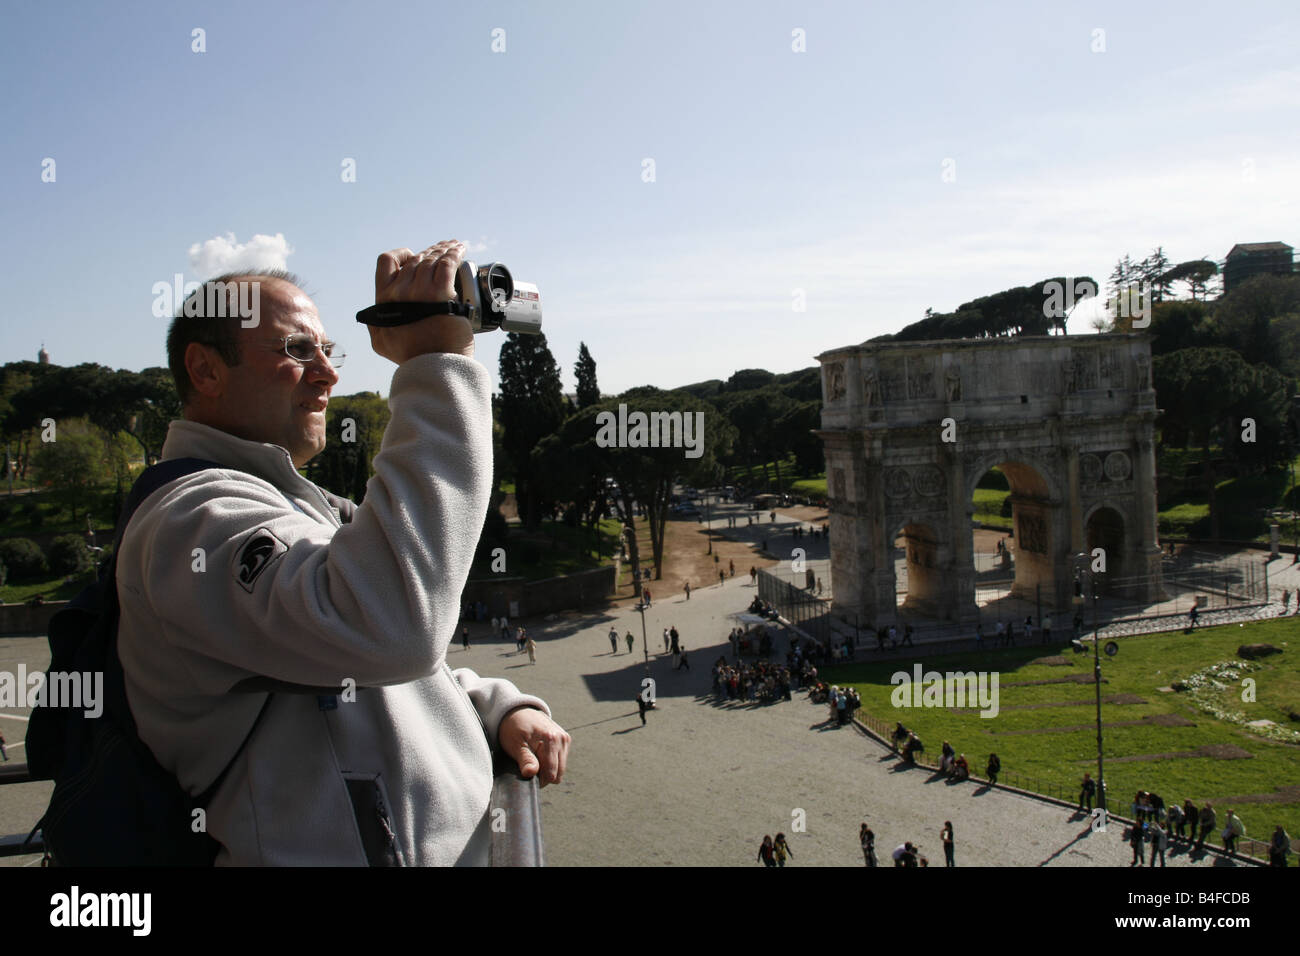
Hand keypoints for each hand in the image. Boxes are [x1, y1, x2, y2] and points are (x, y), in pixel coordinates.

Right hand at [368, 240, 474, 362]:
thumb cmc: (415, 357)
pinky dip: (454, 253)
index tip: (413, 256)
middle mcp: (398, 293)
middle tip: (442, 251)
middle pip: (414, 260)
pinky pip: (446, 264)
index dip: (401, 255)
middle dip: (430, 252)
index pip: (386, 262)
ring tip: (453, 247)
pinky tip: (459, 250)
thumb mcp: (382, 342)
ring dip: (444, 250)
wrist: (436, 368)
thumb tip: (379, 311)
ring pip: (431, 260)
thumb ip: (377, 323)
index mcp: (383, 300)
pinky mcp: (441, 294)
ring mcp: (419, 293)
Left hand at [498, 707, 570, 785]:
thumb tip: (531, 773)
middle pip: (558, 774)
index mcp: (551, 739)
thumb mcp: (515, 745)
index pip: (551, 773)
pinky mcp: (565, 740)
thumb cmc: (513, 728)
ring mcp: (565, 739)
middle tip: (529, 768)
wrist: (518, 712)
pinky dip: (551, 762)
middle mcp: (562, 739)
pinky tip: (540, 754)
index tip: (527, 774)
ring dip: (548, 769)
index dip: (538, 780)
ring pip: (561, 769)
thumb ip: (525, 759)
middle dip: (544, 776)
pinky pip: (561, 761)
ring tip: (534, 759)